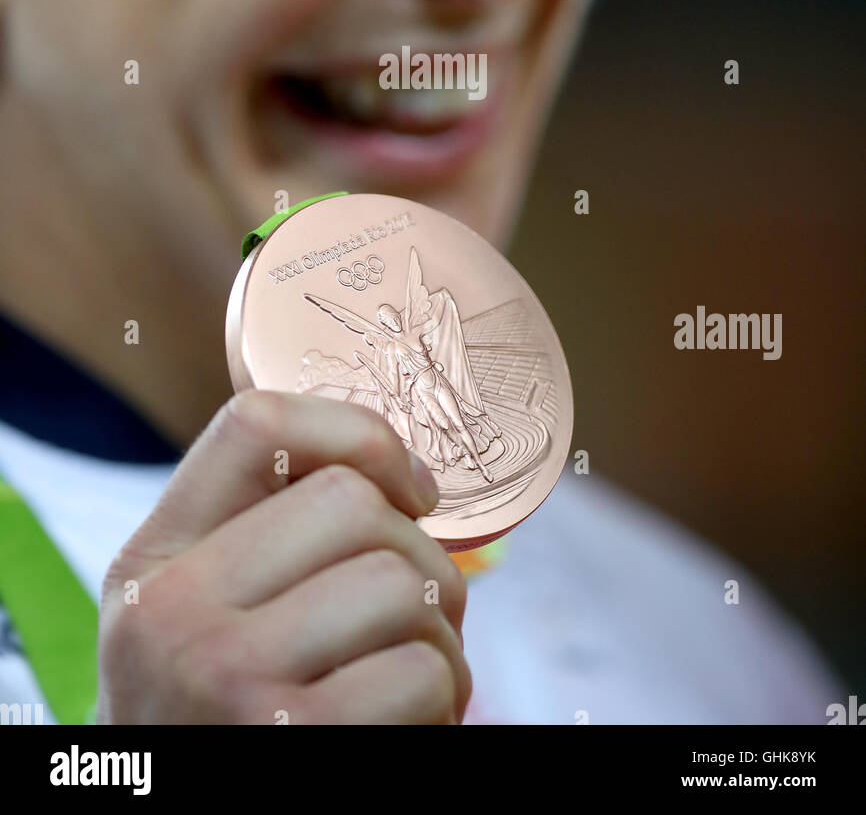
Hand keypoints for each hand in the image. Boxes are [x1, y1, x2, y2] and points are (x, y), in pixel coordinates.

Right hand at [98, 390, 469, 723]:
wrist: (182, 812)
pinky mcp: (297, 744)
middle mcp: (175, 614)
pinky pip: (424, 672)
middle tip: (414, 608)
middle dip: (417, 552)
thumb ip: (263, 536)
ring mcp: (231, 682)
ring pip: (404, 584)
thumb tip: (412, 478)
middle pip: (354, 505)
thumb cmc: (219, 717)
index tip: (410, 487)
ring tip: (406, 672)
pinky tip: (404, 724)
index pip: (256, 425)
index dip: (359, 434)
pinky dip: (443, 698)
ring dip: (440, 633)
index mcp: (151, 561)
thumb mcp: (195, 614)